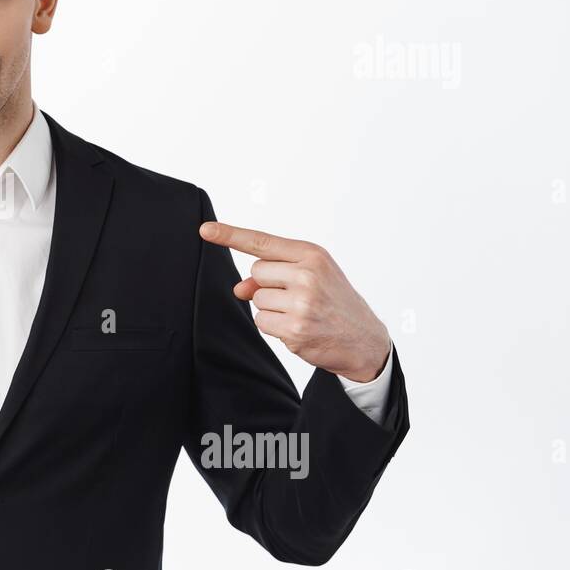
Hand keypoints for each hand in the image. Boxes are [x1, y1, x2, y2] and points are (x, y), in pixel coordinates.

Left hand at [199, 221, 390, 381]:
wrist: (364, 340)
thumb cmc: (334, 302)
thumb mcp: (311, 277)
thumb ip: (273, 274)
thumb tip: (238, 289)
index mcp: (312, 255)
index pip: (262, 242)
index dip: (230, 235)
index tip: (205, 229)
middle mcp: (307, 275)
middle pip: (257, 272)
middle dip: (270, 284)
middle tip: (299, 295)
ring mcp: (301, 303)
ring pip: (256, 299)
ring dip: (272, 308)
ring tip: (301, 312)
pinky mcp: (294, 328)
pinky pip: (261, 321)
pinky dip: (274, 326)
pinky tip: (299, 327)